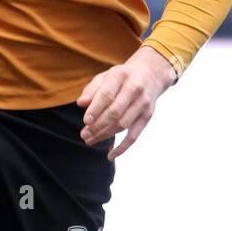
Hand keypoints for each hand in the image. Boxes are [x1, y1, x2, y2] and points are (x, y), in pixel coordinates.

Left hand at [76, 46, 176, 161]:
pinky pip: (135, 135)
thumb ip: (92, 90)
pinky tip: (110, 155)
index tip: (85, 121)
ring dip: (105, 135)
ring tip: (90, 141)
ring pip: (123, 124)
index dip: (95, 109)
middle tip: (84, 135)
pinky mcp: (147, 116)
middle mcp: (134, 89)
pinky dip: (123, 147)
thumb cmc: (121, 77)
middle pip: (115, 112)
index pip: (107, 95)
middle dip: (98, 126)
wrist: (151, 74)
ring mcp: (143, 103)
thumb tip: (81, 103)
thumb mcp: (106, 77)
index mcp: (120, 76)